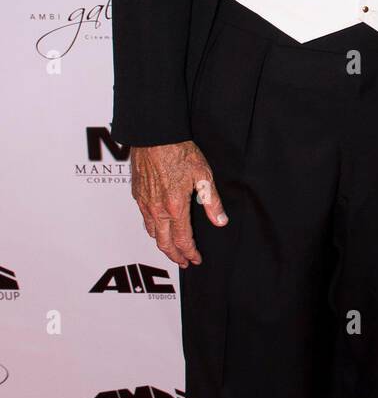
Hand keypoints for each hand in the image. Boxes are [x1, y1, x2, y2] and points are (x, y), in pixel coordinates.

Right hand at [129, 140, 227, 267]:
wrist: (153, 135)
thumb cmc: (179, 151)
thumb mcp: (203, 175)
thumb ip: (211, 201)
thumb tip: (220, 221)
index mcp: (175, 207)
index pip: (182, 240)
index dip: (190, 253)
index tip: (195, 259)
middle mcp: (156, 209)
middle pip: (163, 243)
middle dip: (174, 256)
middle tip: (183, 262)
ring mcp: (144, 202)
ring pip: (151, 232)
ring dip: (162, 244)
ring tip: (171, 248)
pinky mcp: (136, 194)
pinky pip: (144, 218)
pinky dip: (152, 228)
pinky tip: (158, 225)